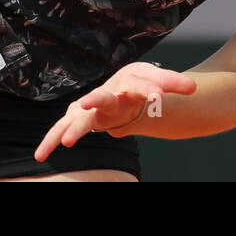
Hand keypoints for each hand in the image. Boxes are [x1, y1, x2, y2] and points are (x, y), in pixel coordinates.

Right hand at [33, 62, 196, 160]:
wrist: (123, 85)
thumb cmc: (141, 83)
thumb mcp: (159, 80)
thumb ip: (175, 83)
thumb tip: (195, 89)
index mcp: (130, 80)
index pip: (142, 84)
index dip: (152, 88)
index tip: (160, 96)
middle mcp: (108, 92)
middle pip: (103, 96)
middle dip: (96, 100)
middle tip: (89, 104)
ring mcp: (93, 106)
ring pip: (81, 117)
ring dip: (75, 127)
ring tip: (68, 140)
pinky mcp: (81, 119)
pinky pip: (64, 130)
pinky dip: (52, 140)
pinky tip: (40, 155)